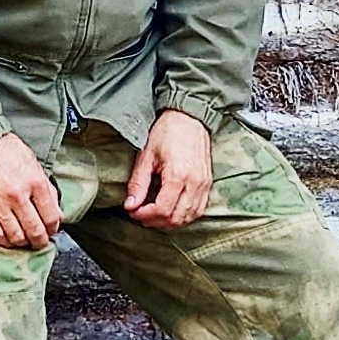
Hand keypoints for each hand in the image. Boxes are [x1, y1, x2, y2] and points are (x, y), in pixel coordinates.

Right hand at [0, 134, 64, 248]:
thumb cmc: (5, 150)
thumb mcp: (34, 163)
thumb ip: (46, 188)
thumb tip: (55, 210)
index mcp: (35, 183)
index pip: (51, 217)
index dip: (54, 229)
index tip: (52, 230)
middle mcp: (18, 196)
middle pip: (35, 231)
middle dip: (41, 241)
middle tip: (41, 241)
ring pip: (16, 237)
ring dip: (24, 243)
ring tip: (25, 241)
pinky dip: (5, 241)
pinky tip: (9, 240)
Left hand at [125, 108, 216, 227]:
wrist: (189, 118)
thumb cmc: (168, 132)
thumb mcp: (146, 156)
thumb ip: (138, 184)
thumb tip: (130, 205)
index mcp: (178, 175)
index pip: (162, 210)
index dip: (144, 215)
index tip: (133, 211)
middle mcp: (195, 182)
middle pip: (176, 218)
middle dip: (155, 221)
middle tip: (140, 214)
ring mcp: (204, 184)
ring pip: (188, 218)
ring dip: (169, 222)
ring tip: (154, 214)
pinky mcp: (208, 184)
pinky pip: (198, 210)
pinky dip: (183, 216)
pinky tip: (171, 210)